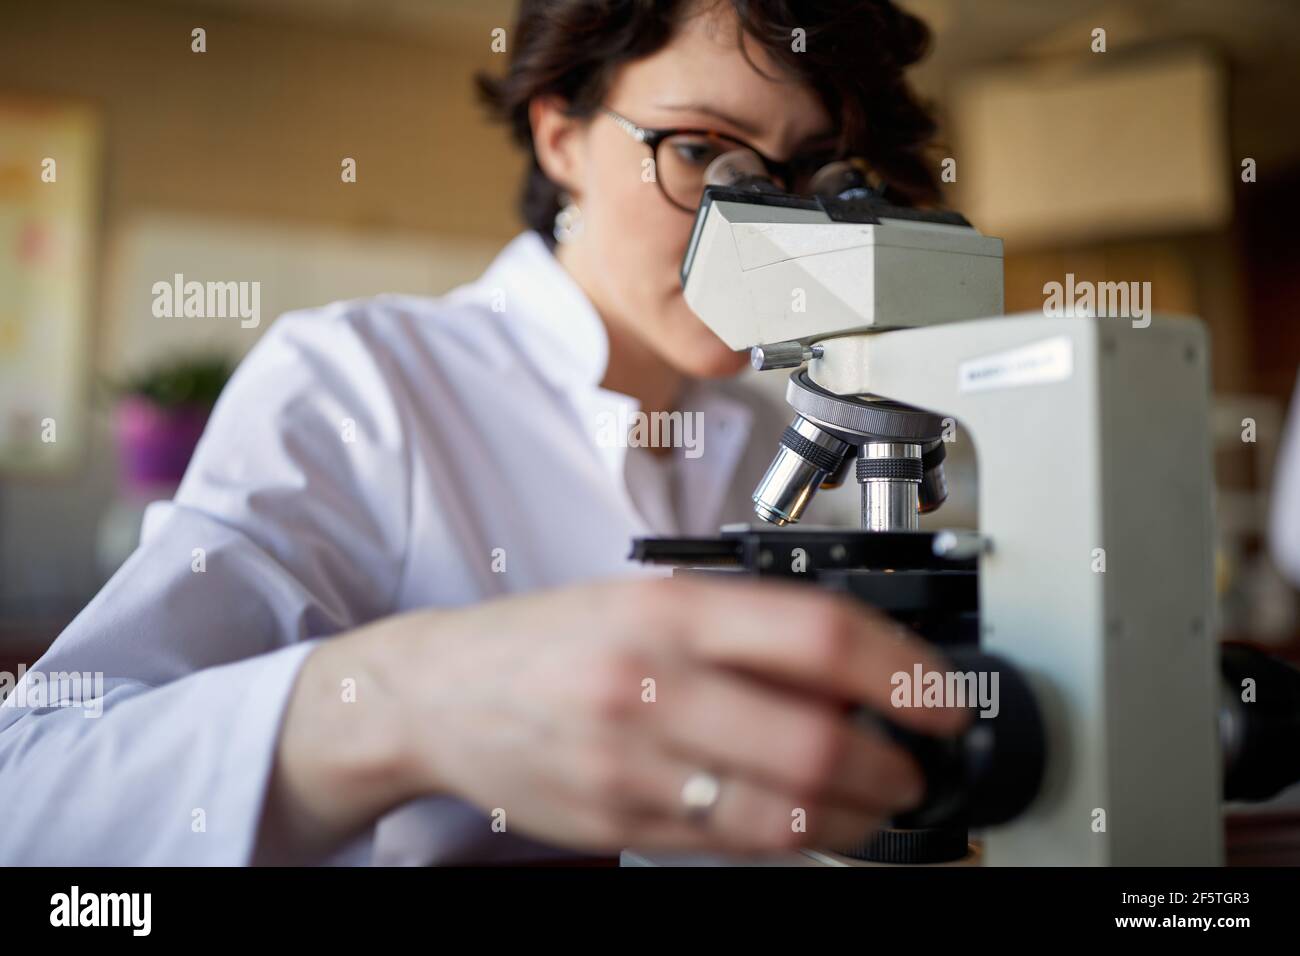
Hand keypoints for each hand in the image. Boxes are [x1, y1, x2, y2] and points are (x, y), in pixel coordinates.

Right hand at [390, 576, 969, 855]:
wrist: (441, 693)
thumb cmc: (550, 639)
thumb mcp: (642, 599)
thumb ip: (743, 630)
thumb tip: (853, 670)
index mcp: (666, 611)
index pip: (815, 636)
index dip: (902, 671)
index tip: (941, 696)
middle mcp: (651, 685)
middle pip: (813, 741)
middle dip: (893, 766)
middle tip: (916, 765)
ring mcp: (634, 765)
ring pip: (784, 812)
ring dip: (858, 817)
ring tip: (878, 802)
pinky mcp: (622, 823)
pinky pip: (735, 843)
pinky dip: (795, 837)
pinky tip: (811, 821)